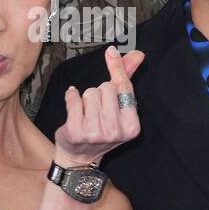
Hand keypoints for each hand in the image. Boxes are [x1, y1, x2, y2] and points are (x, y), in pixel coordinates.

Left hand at [54, 45, 144, 166]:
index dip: (117, 68)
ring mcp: (95, 133)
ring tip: (86, 114)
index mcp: (131, 126)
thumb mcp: (118, 108)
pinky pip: (73, 98)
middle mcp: (115, 132)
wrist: (79, 157)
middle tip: (97, 110)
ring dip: (85, 99)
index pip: (124, 88)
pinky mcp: (76, 132)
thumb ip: (127, 79)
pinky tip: (73, 109)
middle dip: (99, 93)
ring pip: (90, 93)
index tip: (111, 52)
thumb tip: (137, 54)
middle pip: (106, 87)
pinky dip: (71, 97)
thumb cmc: (100, 129)